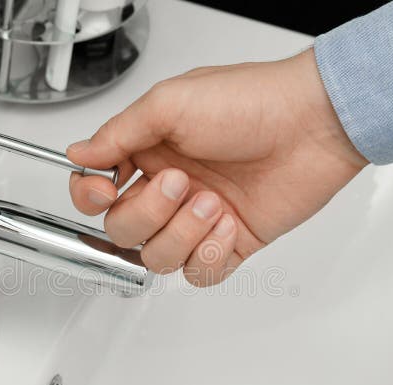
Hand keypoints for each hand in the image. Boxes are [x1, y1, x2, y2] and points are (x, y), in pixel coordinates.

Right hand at [67, 48, 367, 285]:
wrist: (314, 124)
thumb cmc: (252, 102)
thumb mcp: (171, 103)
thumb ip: (119, 134)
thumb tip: (78, 154)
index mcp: (149, 153)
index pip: (97, 191)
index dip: (91, 198)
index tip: (105, 189)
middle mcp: (169, 189)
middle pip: (122, 231)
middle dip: (147, 214)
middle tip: (180, 183)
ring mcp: (198, 220)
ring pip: (156, 259)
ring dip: (181, 235)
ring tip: (213, 203)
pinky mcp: (230, 242)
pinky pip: (199, 273)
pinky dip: (210, 256)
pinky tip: (229, 225)